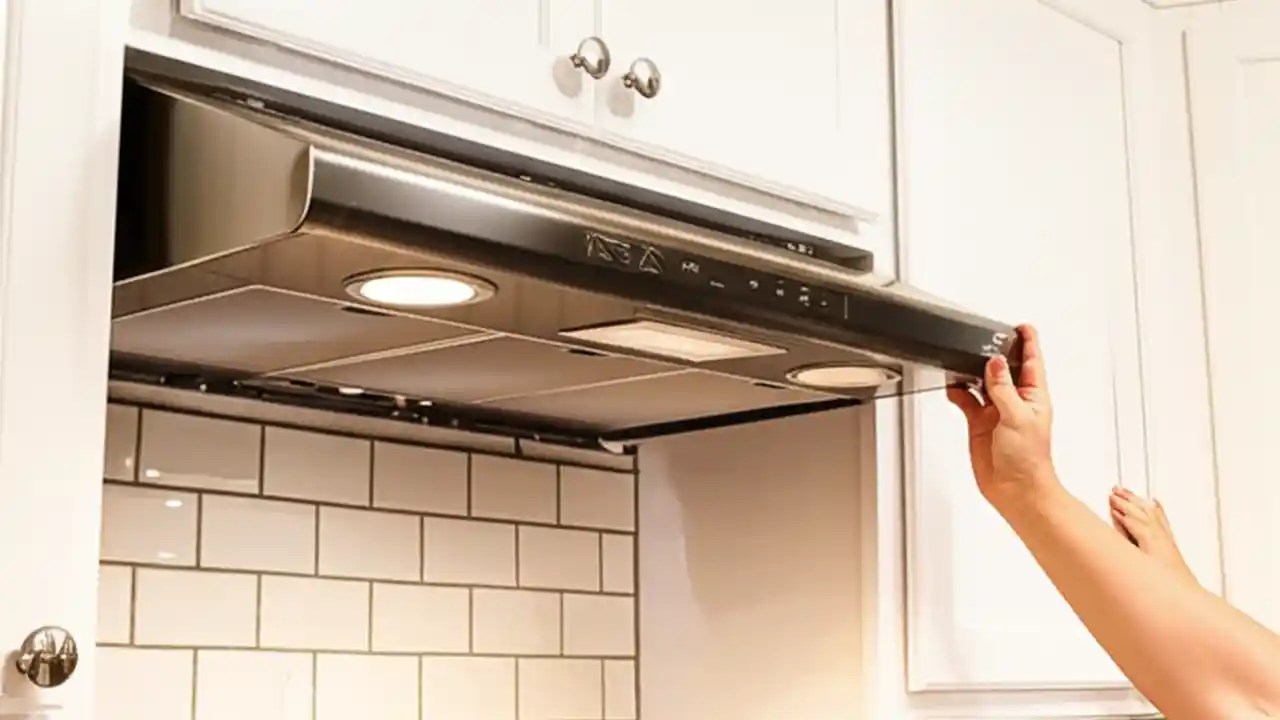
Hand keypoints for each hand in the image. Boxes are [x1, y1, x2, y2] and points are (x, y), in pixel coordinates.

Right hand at [946, 324, 1058, 509]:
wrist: (1017, 490)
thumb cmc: (1029, 459)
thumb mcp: (1017, 416)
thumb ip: (1003, 388)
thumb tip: (995, 363)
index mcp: (1034, 396)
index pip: (1032, 361)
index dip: (1028, 342)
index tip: (1022, 326)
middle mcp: (1015, 401)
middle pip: (1004, 369)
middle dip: (995, 352)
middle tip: (984, 338)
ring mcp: (997, 412)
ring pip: (982, 382)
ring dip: (973, 372)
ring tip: (963, 360)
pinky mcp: (980, 423)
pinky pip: (967, 401)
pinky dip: (958, 392)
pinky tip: (953, 387)